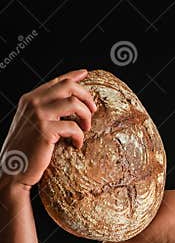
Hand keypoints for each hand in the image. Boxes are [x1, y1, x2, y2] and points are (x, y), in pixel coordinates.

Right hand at [0, 68, 96, 190]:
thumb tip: (67, 104)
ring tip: (85, 128)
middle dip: (86, 96)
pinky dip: (79, 137)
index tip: (85, 73)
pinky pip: (73, 127)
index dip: (73, 76)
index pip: (56, 81)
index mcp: (30, 99)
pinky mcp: (45, 130)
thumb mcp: (32, 124)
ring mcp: (38, 115)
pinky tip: (76, 144)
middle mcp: (33, 102)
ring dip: (86, 116)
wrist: (14, 169)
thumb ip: (45, 111)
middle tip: (93, 110)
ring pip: (74, 103)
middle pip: (68, 86)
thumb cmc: (26, 149)